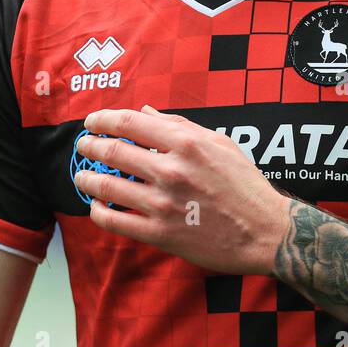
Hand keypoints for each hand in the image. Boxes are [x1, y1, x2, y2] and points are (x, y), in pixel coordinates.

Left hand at [72, 105, 291, 275]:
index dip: (103, 120)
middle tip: (82, 146)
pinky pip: (116, 221)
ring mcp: (164, 204)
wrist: (265, 231)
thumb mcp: (220, 144)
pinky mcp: (161, 234)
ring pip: (108, 186)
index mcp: (186, 143)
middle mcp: (171, 170)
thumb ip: (181, 125)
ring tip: (82, 176)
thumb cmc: (245, 185)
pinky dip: (99, 211)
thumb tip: (147, 113)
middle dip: (90, 147)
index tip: (92, 122)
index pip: (130, 123)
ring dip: (87, 179)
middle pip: (113, 152)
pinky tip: (97, 206)